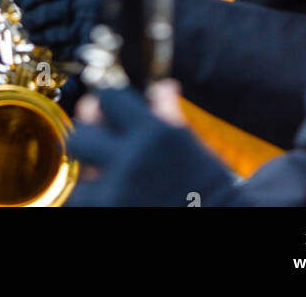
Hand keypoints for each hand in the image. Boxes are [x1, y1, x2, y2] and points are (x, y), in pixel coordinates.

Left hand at [16, 0, 111, 57]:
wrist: (151, 21)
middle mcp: (84, 4)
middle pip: (39, 15)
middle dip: (28, 19)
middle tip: (26, 19)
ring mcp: (86, 30)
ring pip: (47, 36)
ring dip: (37, 36)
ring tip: (36, 33)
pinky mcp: (91, 51)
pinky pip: (62, 53)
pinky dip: (56, 50)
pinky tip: (58, 45)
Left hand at [68, 83, 198, 208]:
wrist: (225, 220)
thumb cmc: (211, 186)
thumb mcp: (192, 144)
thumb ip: (168, 114)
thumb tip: (162, 86)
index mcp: (154, 134)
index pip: (108, 97)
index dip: (106, 98)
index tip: (108, 103)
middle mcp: (131, 162)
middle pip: (81, 136)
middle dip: (89, 136)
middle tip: (101, 141)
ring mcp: (118, 195)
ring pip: (79, 179)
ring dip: (90, 177)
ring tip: (110, 178)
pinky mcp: (111, 217)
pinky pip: (86, 204)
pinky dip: (95, 199)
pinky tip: (113, 195)